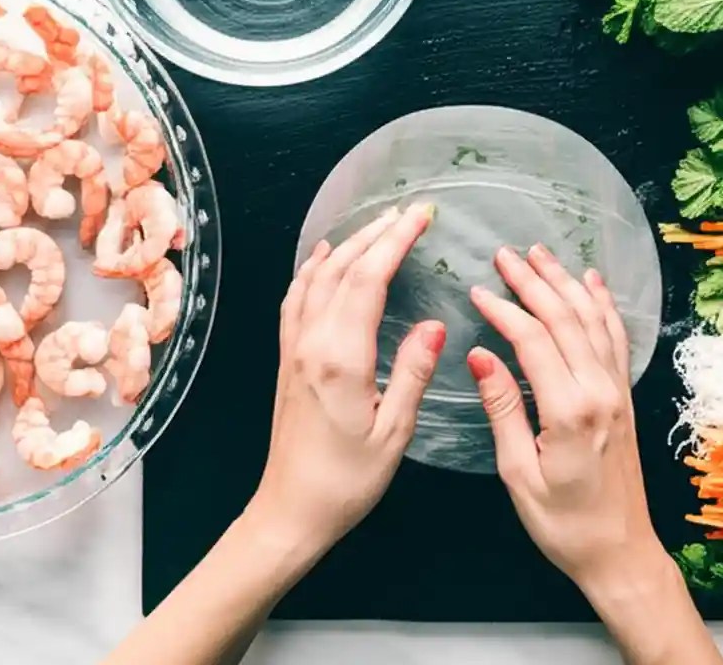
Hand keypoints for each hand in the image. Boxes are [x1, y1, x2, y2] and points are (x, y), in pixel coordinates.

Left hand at [250, 203, 443, 550]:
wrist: (290, 511)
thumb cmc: (346, 480)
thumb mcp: (394, 433)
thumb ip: (414, 374)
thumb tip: (434, 325)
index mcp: (341, 357)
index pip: (368, 280)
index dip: (394, 242)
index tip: (420, 216)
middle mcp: (311, 343)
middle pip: (341, 270)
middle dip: (375, 234)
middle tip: (409, 211)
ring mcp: (294, 349)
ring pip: (316, 279)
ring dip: (347, 246)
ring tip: (376, 225)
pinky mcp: (287, 361)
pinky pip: (297, 300)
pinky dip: (313, 271)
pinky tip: (323, 259)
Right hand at [469, 245, 722, 664]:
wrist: (619, 551)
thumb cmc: (563, 524)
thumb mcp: (518, 473)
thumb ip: (502, 409)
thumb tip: (480, 355)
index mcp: (569, 411)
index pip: (533, 340)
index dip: (504, 309)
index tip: (478, 289)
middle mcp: (600, 392)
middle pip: (565, 319)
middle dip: (534, 282)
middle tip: (505, 254)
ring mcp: (617, 392)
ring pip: (593, 321)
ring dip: (566, 284)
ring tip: (542, 254)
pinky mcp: (624, 398)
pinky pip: (616, 340)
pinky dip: (603, 306)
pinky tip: (592, 284)